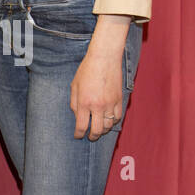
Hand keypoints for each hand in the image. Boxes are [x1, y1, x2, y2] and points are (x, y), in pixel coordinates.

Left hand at [71, 15, 130, 138]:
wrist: (104, 58)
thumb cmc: (87, 70)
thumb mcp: (74, 86)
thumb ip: (74, 104)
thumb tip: (78, 118)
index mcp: (84, 102)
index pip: (82, 126)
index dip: (79, 134)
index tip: (78, 136)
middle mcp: (98, 106)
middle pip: (97, 130)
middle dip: (92, 136)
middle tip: (90, 137)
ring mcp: (110, 103)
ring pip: (109, 125)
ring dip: (103, 130)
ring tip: (99, 129)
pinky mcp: (119, 99)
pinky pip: (118, 117)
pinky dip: (113, 121)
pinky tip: (109, 120)